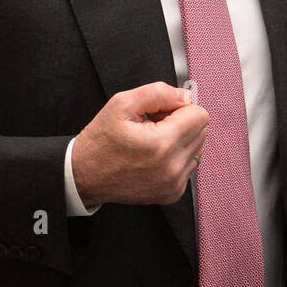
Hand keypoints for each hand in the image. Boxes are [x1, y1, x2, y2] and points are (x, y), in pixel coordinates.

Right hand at [71, 82, 208, 206]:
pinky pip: (189, 166)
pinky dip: (175, 157)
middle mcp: (172, 167)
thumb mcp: (122, 103)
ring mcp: (174, 184)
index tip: (160, 113)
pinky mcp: (172, 193)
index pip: (200, 115)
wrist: (84, 176)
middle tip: (153, 125)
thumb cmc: (100, 141)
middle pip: (202, 131)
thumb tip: (185, 96)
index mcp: (162, 144)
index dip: (179, 107)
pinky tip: (153, 156)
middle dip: (180, 122)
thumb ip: (159, 92)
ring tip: (151, 141)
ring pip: (198, 148)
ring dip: (179, 140)